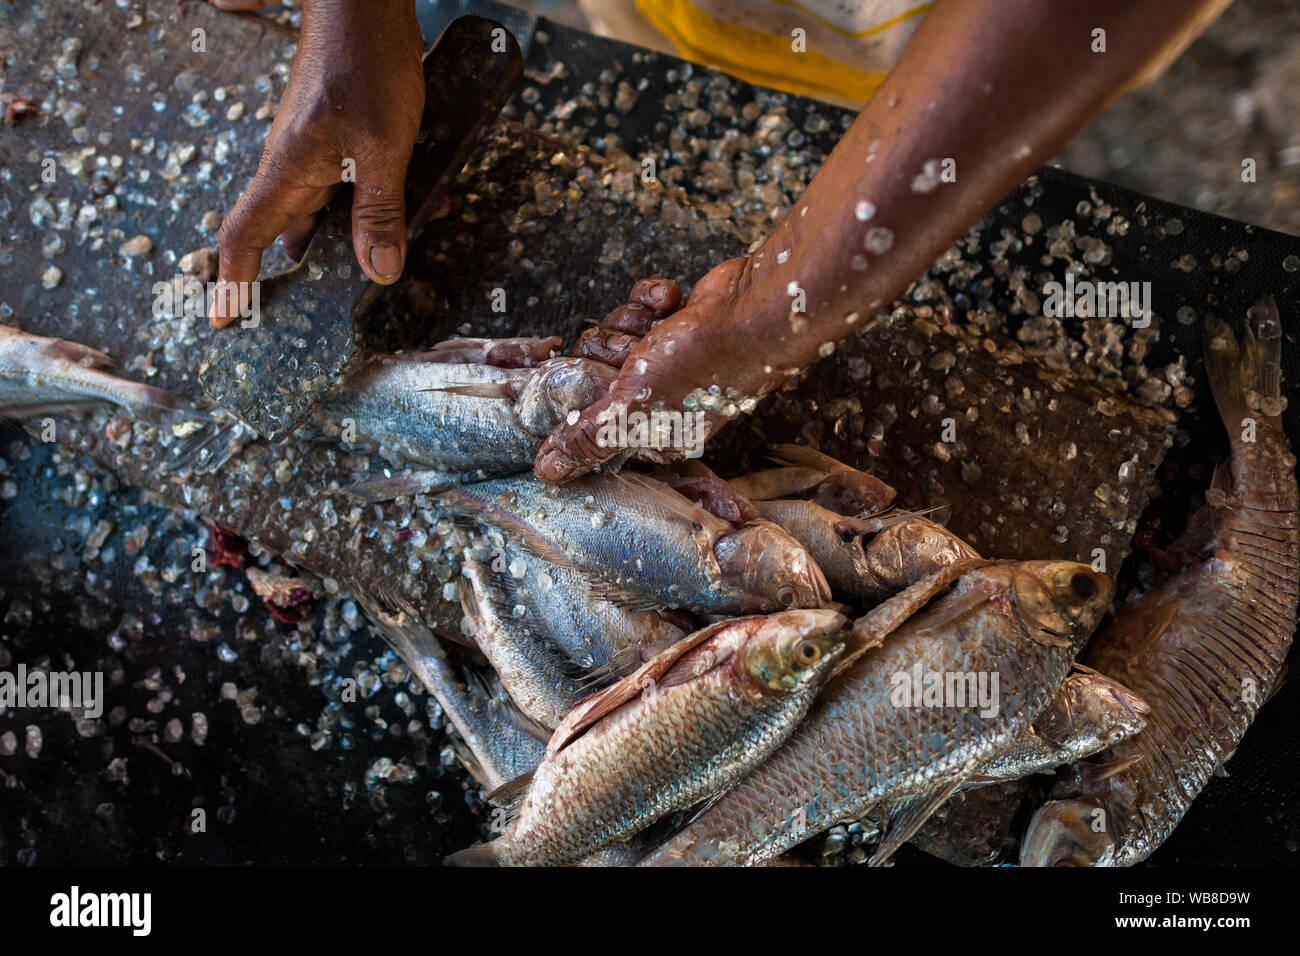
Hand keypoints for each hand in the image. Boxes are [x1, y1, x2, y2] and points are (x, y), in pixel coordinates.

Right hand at [209, 0, 424, 325]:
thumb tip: (379, 272)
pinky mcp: (340, 141)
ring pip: (331, 214)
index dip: (234, 280)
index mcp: (287, 172)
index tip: (224, 318)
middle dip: (312, 276)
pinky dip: (381, 206)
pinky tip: (423, 209)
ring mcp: (316, 154)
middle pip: (291, 235)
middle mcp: (294, 168)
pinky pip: (354, 188)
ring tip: (395, 259)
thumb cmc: (366, 62)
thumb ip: (381, 211)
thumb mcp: (383, 146)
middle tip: (330, 315)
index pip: (245, 235)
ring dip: (360, 238)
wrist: (364, 5)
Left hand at [535, 257, 759, 481]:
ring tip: (661, 325)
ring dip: (633, 320)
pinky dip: (654, 299)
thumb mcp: (632, 408)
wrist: (754, 310)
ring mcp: (668, 361)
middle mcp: (658, 402)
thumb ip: (588, 439)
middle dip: (610, 348)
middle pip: (595, 368)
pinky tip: (674, 302)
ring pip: (615, 332)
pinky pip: (641, 305)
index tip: (597, 378)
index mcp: (649, 434)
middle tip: (636, 352)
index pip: (590, 417)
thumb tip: (549, 471)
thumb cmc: (702, 364)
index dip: (584, 390)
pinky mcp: (676, 323)